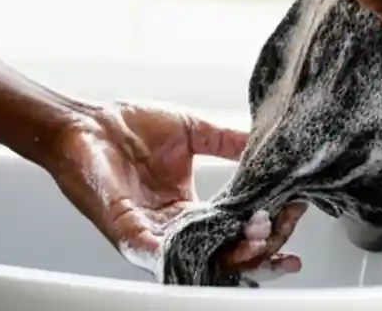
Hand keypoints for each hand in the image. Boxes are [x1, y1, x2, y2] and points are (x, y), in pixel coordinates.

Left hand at [41, 102, 305, 278]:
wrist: (85, 122)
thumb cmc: (127, 127)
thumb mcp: (193, 131)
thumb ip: (229, 141)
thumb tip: (267, 143)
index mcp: (191, 209)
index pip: (237, 229)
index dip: (268, 226)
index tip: (295, 210)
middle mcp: (175, 229)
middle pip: (226, 253)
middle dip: (261, 248)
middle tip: (283, 229)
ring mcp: (152, 234)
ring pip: (201, 259)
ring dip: (234, 253)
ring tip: (259, 235)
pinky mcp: (128, 232)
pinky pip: (157, 255)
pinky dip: (184, 255)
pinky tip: (211, 249)